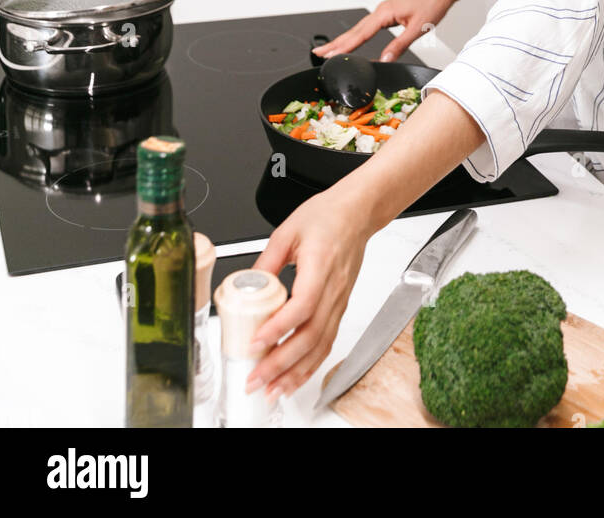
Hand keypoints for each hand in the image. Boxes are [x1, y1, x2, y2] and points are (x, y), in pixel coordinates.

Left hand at [247, 188, 369, 401]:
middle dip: (282, 363)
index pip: (302, 305)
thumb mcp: (287, 230)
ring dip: (296, 372)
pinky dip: (310, 366)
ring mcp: (339, 301)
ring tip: (272, 389)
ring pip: (321, 346)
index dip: (279, 327)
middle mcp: (333, 289)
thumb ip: (267, 261)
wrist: (357, 213)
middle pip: (311, 335)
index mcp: (320, 266)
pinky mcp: (340, 308)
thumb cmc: (327, 216)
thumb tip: (246, 286)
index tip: (256, 342)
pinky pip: (327, 343)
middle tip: (256, 378)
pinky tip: (294, 378)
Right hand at [312, 0, 456, 62]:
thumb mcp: (417, 28)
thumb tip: (384, 59)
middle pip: (354, 30)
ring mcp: (383, 11)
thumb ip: (399, 45)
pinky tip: (352, 41)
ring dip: (343, 40)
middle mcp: (381, 10)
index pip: (360, 34)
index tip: (330, 56)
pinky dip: (356, 35)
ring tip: (328, 50)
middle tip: (318, 54)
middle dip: (335, 44)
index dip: (344, 47)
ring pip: (359, 28)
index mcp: (385, 12)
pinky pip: (367, 26)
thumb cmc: (433, 4)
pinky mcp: (388, 13)